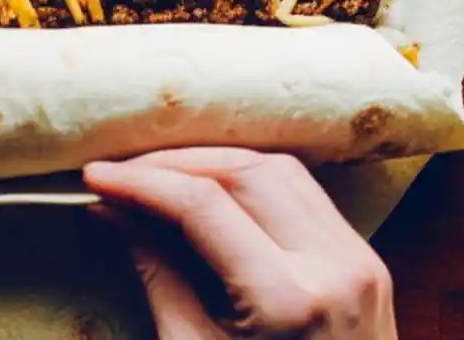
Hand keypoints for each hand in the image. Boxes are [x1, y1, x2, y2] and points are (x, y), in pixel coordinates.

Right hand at [84, 148, 394, 338]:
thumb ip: (158, 273)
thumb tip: (114, 211)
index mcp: (286, 301)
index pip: (203, 206)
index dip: (143, 183)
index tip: (97, 177)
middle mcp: (332, 267)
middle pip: (244, 171)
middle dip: (176, 163)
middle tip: (124, 174)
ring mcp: (359, 259)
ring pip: (280, 169)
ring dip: (216, 162)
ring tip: (163, 177)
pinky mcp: (366, 258)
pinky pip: (306, 194)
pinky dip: (255, 181)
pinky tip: (214, 191)